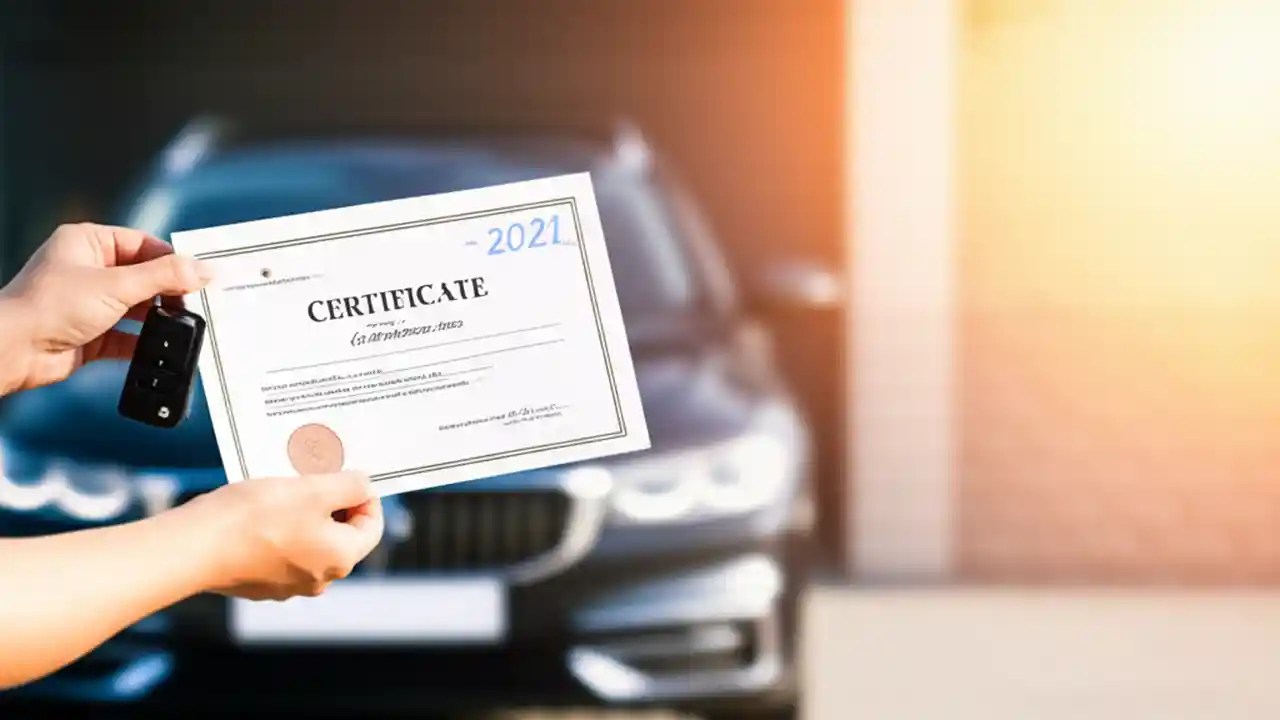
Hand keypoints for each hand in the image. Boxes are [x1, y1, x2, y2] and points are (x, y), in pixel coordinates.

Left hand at [0, 223, 211, 391]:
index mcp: (88, 242)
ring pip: (138, 307)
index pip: (144, 244)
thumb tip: (205, 270)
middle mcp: (89, 269)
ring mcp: (90, 302)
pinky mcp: (91, 333)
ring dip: (159, 319)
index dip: (173, 261)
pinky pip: (128, 336)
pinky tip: (160, 349)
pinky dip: (145, 343)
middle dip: (169, 292)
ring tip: (181, 326)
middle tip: (194, 304)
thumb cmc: (48, 306)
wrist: (13, 350)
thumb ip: (165, 277)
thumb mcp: (116, 285)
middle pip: (145, 276)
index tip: (200, 277)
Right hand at [179, 471, 383, 600]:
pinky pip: (279, 550)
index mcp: (341, 559)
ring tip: (285, 489)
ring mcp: (287, 584)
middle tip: (313, 476)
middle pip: (340, 534)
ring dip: (303, 514)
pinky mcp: (258, 582)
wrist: (195, 547)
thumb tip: (365, 486)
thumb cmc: (256, 517)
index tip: (348, 475)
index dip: (365, 496)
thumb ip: (350, 485)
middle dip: (331, 502)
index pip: (371, 526)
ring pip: (308, 540)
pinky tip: (259, 510)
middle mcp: (319, 579)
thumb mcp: (315, 489)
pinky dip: (277, 529)